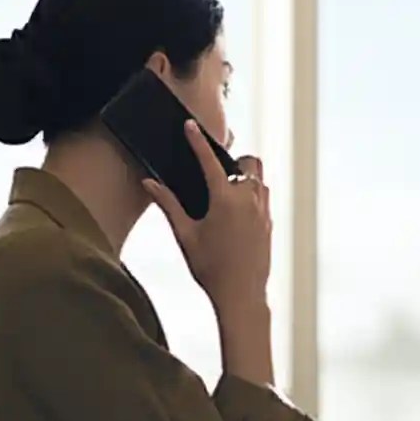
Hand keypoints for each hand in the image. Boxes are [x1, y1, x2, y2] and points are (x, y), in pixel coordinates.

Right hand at [143, 121, 271, 308]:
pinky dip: (251, 196)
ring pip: (259, 180)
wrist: (242, 294)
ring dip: (245, 178)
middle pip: (249, 162)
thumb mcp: (185, 235)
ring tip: (226, 194)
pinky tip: (236, 213)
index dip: (198, 141)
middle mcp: (248, 200)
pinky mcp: (270, 223)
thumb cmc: (211, 268)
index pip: (209, 161)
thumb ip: (168, 205)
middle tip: (219, 172)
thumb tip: (149, 184)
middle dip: (235, 160)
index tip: (191, 126)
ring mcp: (263, 211)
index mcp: (224, 199)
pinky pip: (263, 198)